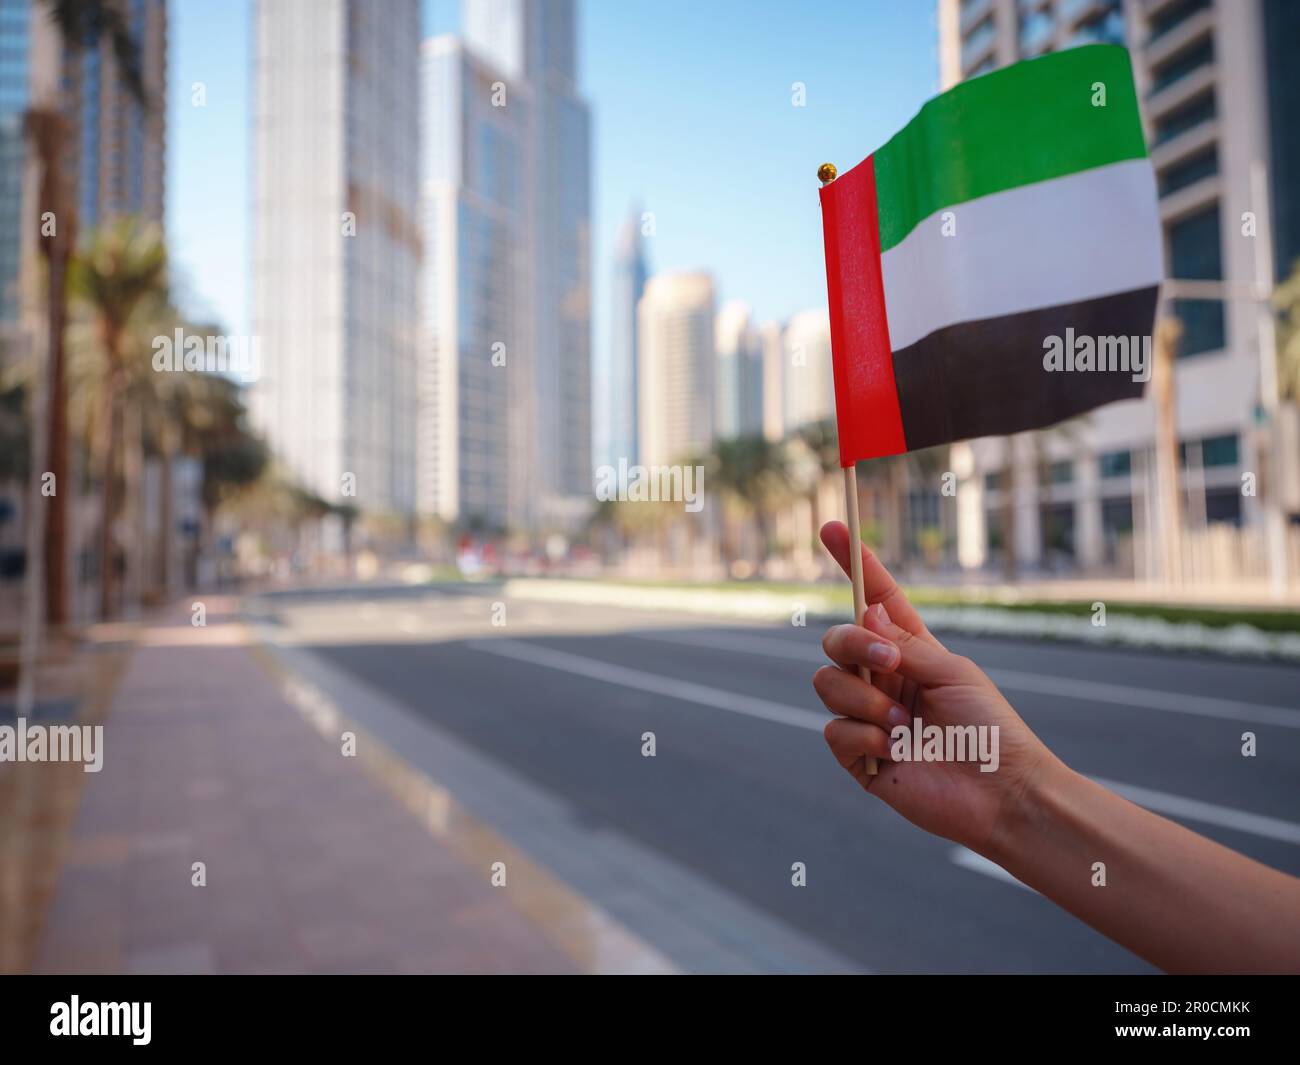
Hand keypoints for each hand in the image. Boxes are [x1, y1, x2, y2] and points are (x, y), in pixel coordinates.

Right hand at [812, 521, 1058, 855]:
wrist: (1002, 793)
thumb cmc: (991, 729)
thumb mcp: (952, 671)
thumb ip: (903, 644)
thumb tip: (864, 616)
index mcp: (911, 652)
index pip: (874, 601)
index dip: (853, 565)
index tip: (833, 528)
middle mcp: (884, 680)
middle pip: (837, 642)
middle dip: (853, 645)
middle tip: (888, 662)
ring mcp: (869, 718)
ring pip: (828, 684)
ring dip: (866, 700)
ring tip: (905, 726)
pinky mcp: (859, 757)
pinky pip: (833, 730)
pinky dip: (863, 737)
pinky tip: (895, 750)